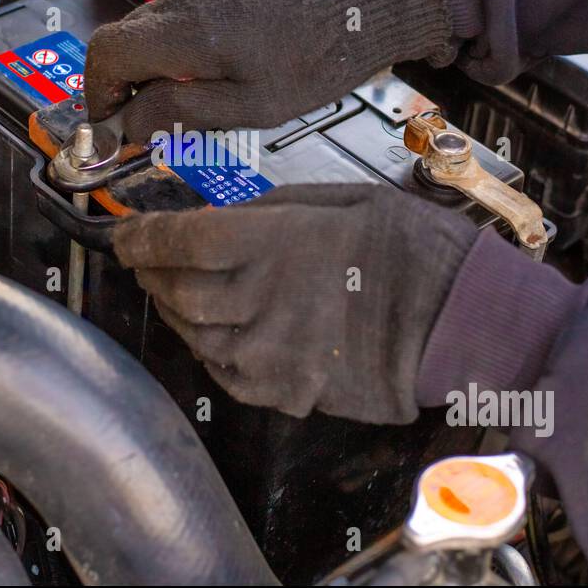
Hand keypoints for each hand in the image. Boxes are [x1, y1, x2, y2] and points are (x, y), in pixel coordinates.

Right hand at [85, 0, 456, 141]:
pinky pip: (192, 1)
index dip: (99, 89)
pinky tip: (233, 51)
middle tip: (162, 113)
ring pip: (162, 19)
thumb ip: (180, 112)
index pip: (106, 52)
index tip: (113, 116)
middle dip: (136, 79)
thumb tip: (129, 123)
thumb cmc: (318, 57)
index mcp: (187, 30)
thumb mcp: (250, 107)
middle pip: (131, 36)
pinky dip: (193, 31)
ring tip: (210, 83)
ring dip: (167, 54)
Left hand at [111, 183, 477, 423]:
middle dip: (151, 271)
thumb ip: (276, 207)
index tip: (126, 236)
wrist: (462, 322)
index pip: (180, 240)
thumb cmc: (414, 251)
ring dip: (176, 311)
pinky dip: (208, 352)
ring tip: (175, 293)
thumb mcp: (345, 197)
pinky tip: (214, 333)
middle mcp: (262, 298)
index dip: (142, 238)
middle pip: (178, 288)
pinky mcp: (287, 390)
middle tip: (144, 259)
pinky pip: (225, 374)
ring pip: (194, 334)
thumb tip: (225, 218)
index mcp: (276, 241)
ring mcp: (271, 351)